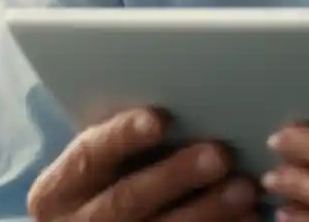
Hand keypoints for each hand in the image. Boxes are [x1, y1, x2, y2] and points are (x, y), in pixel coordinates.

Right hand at [27, 107, 260, 221]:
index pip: (88, 156)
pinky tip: (249, 217)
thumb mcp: (101, 161)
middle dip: (175, 176)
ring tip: (244, 188)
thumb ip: (127, 138)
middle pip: (126, 200)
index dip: (123, 136)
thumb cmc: (108, 180)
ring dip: (207, 210)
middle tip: (219, 155)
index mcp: (59, 188)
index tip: (159, 119)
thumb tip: (187, 98)